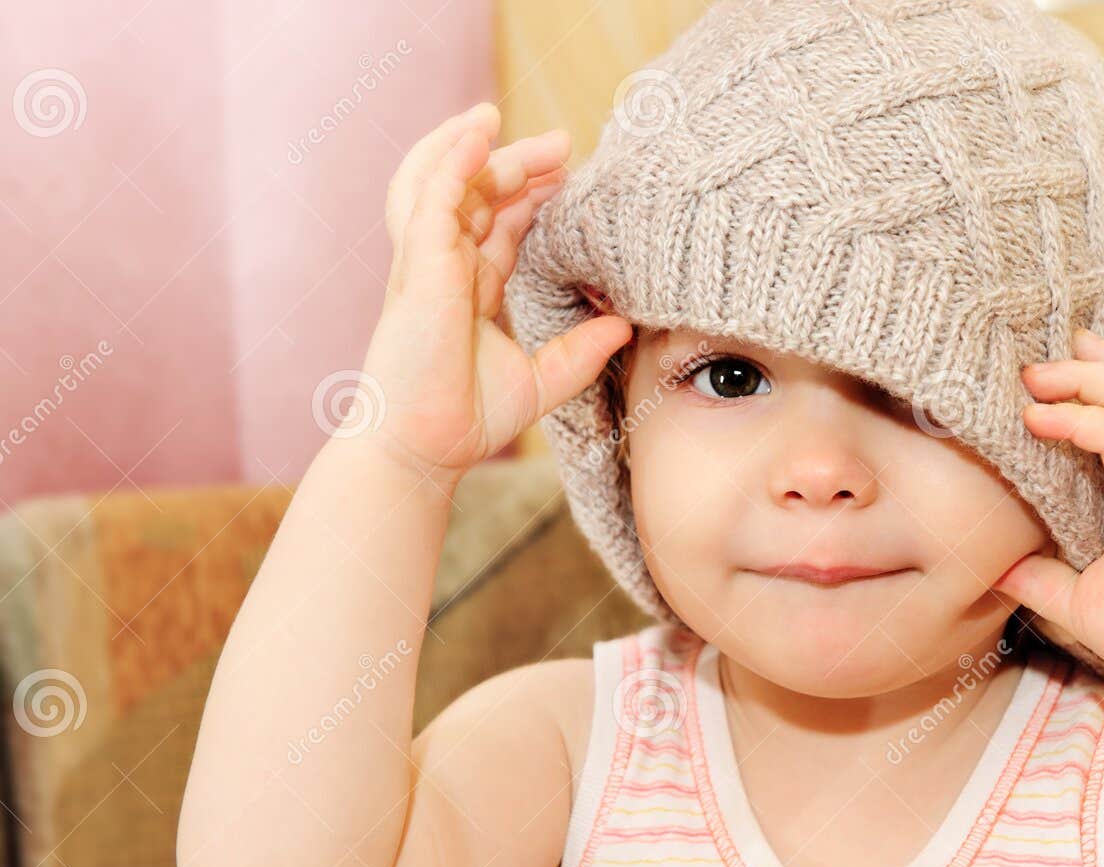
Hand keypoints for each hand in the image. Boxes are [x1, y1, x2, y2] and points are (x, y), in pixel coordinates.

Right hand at [354, 102, 632, 478]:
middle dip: (517, 163)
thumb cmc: (465, 420)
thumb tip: (624, 324)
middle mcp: (445, 267)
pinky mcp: (417, 264)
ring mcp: (427, 262)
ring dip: (472, 145)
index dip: (533, 196)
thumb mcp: (542, 380)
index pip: (500, 225)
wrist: (424, 448)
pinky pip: (429, 195)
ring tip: (501, 117)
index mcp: (470, 287)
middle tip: (562, 144)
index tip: (570, 177)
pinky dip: (451, 159)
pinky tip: (476, 134)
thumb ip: (580, 350)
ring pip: (442, 181)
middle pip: (477, 194)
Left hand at [991, 328, 1103, 701]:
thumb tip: (992, 566)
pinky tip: (1042, 418)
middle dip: (1090, 365)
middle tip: (1036, 360)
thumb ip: (1037, 575)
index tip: (1049, 368)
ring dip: (1083, 380)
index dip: (1097, 381)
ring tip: (1034, 374)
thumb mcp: (1075, 598)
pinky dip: (1083, 421)